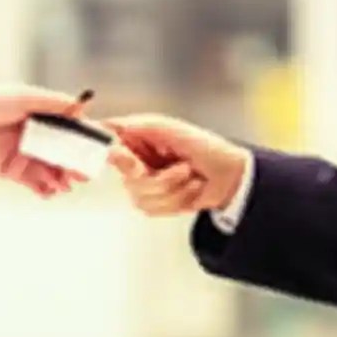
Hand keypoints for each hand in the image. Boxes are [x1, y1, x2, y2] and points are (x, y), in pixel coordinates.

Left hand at [0, 85, 86, 197]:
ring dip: (60, 179)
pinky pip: (33, 184)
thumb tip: (81, 107)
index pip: (69, 131)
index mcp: (41, 117)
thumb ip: (53, 103)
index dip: (82, 142)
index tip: (95, 152)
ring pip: (50, 171)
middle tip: (82, 175)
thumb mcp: (24, 98)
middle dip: (73, 166)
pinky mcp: (12, 171)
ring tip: (65, 185)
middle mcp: (35, 137)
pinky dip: (44, 190)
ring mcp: (25, 155)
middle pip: (62, 155)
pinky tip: (50, 193)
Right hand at [106, 114, 248, 215]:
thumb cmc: (206, 148)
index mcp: (137, 136)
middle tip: (181, 168)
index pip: (106, 141)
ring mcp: (143, 183)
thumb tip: (107, 128)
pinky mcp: (154, 203)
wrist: (230, 176)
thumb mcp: (172, 130)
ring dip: (174, 188)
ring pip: (140, 196)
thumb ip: (138, 128)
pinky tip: (190, 189)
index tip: (125, 157)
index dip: (107, 151)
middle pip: (126, 177)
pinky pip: (152, 208)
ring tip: (190, 176)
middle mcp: (136, 160)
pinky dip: (178, 200)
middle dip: (159, 177)